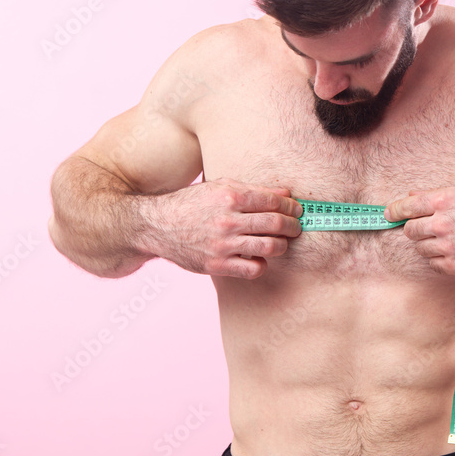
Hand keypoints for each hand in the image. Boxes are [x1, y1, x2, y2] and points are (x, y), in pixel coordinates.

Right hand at [144, 178, 301, 278]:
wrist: (158, 226)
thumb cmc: (192, 203)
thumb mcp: (219, 187)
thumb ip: (252, 189)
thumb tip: (285, 192)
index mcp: (230, 197)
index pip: (273, 201)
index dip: (291, 207)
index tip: (296, 210)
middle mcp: (227, 220)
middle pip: (275, 224)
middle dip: (293, 226)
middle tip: (296, 227)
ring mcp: (222, 244)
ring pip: (270, 247)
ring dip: (282, 245)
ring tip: (281, 242)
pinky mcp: (217, 265)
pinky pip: (253, 269)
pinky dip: (262, 264)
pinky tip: (259, 257)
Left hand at [384, 184, 454, 277]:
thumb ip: (436, 194)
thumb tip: (410, 195)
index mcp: (444, 200)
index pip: (406, 206)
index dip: (394, 211)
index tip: (389, 215)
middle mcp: (443, 223)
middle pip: (410, 230)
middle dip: (415, 230)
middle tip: (429, 230)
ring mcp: (448, 246)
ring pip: (421, 249)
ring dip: (429, 246)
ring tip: (450, 240)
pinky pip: (434, 264)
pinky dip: (440, 260)